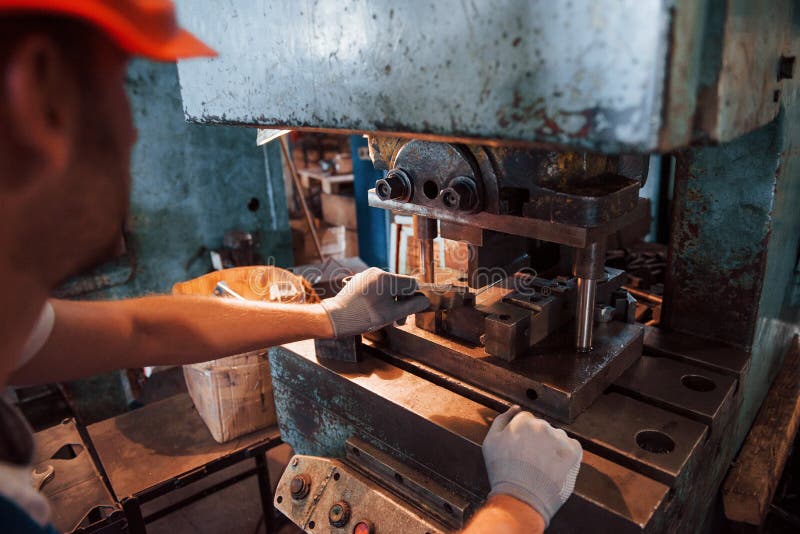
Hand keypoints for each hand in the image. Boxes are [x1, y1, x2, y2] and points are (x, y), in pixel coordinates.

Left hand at [319, 268, 428, 337]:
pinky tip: (374, 311)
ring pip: (388, 287)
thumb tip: (425, 301)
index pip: (411, 283)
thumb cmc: (364, 317)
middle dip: (402, 302)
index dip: (414, 298)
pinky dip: (380, 298)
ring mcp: (366, 275)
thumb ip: (412, 307)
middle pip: (399, 285)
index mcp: (387, 278)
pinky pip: (377, 287)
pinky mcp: (359, 280)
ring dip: (391, 302)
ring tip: (385, 317)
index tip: (409, 312)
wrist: (335, 318)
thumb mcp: (393, 314)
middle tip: (398, 321)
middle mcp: (377, 272)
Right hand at [482, 406, 581, 525]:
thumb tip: (515, 408)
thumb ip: (502, 420)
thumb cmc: (503, 472)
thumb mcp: (490, 442)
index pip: (526, 420)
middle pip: (541, 428)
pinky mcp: (574, 452)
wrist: (521, 499)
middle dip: (537, 440)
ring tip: (542, 467)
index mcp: (523, 421)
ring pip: (556, 437)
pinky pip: (571, 447)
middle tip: (529, 461)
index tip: (520, 450)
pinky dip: (565, 456)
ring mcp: (559, 438)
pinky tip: (554, 468)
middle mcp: (543, 425)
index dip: (522, 436)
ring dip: (551, 447)